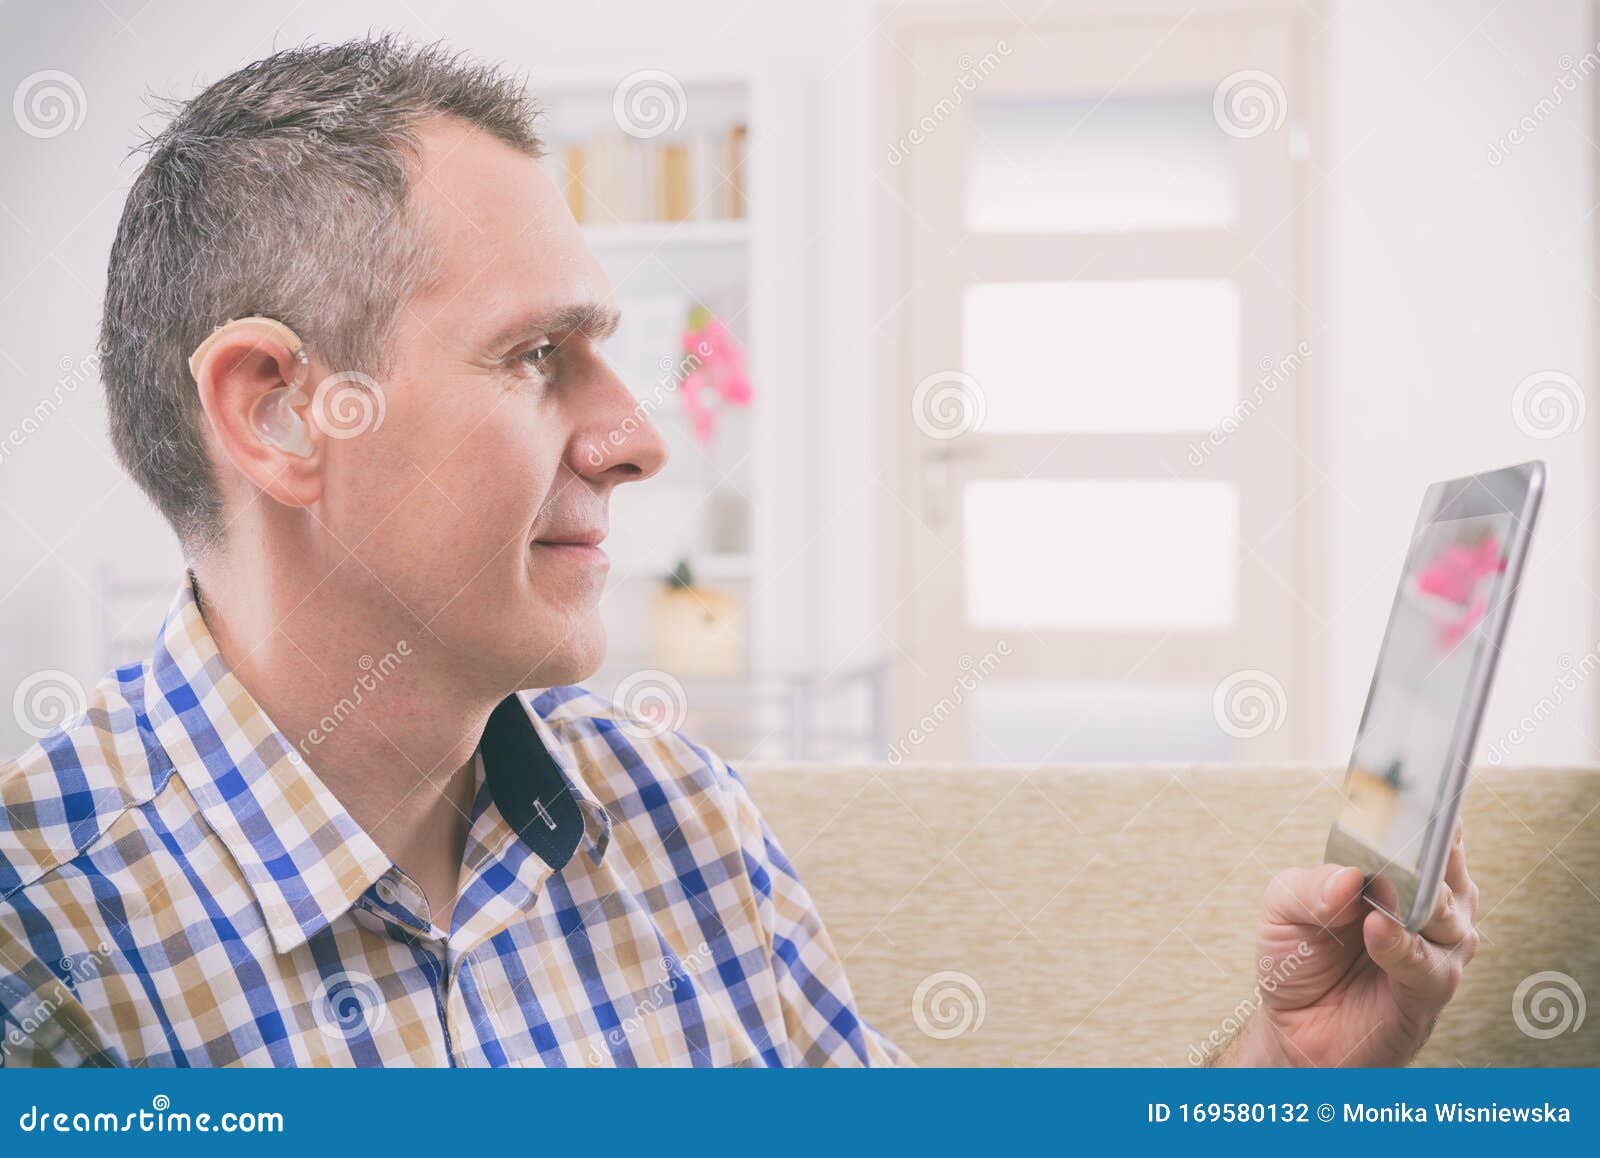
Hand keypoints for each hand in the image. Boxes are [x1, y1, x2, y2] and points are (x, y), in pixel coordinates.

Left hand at [1217, 823, 1479, 1066]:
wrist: (1294, 1027)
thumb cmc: (1299, 955)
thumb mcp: (1283, 907)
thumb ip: (1311, 885)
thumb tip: (1349, 876)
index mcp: (1403, 870)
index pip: (1425, 822)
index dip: (1421, 798)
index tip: (1415, 770)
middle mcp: (1433, 902)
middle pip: (1445, 860)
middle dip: (1426, 842)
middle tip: (1408, 824)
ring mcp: (1437, 946)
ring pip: (1445, 910)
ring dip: (1414, 898)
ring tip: (1383, 893)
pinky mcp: (1430, 990)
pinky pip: (1425, 964)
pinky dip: (1401, 945)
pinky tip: (1377, 929)